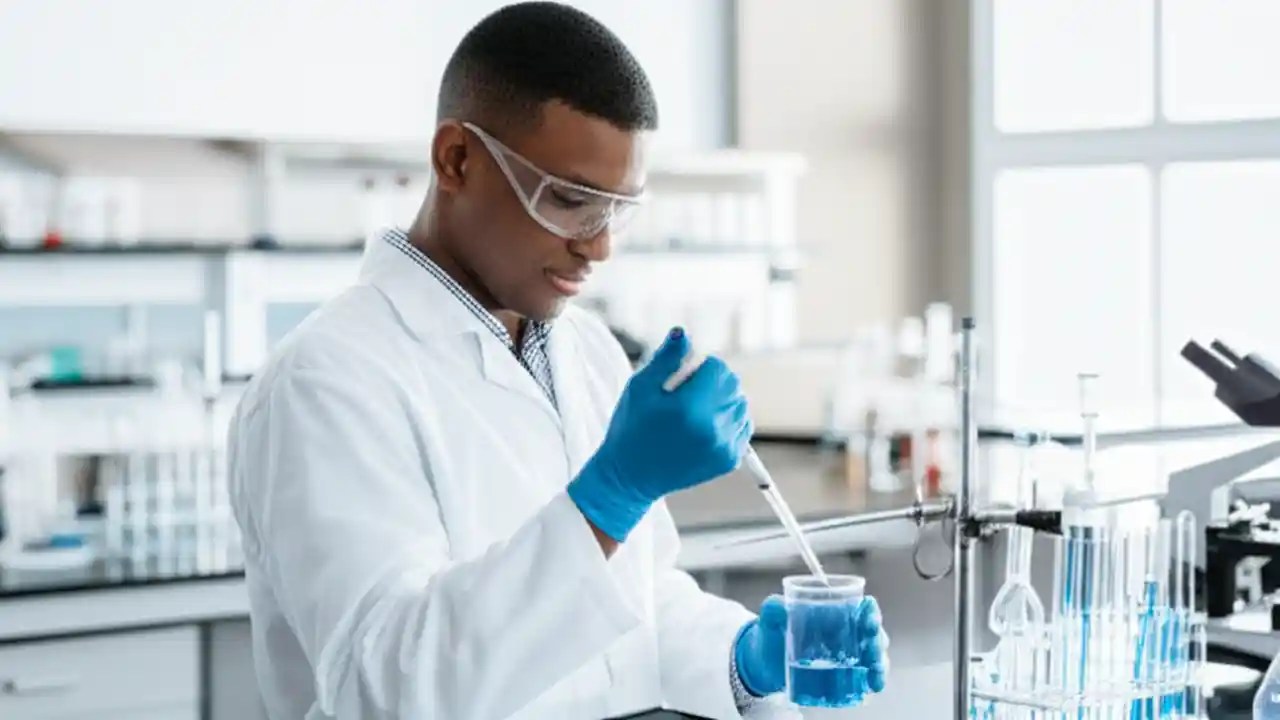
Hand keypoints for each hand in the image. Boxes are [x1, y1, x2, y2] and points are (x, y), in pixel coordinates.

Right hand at [568, 327, 751, 540]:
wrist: (631, 476)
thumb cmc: (631, 428)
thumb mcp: (640, 388)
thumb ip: (665, 359)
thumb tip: (683, 332)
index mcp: (690, 408)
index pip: (718, 368)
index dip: (699, 368)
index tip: (680, 381)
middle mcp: (712, 428)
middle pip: (733, 384)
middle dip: (713, 382)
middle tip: (687, 396)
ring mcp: (723, 446)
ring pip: (740, 403)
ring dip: (722, 401)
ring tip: (694, 413)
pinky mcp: (729, 459)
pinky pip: (743, 425)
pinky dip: (729, 421)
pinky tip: (704, 427)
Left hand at [734, 594, 889, 697]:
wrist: (763, 663)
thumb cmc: (772, 634)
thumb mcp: (770, 618)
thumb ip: (773, 608)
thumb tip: (779, 604)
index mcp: (834, 612)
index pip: (860, 607)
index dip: (870, 611)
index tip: (869, 618)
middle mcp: (846, 632)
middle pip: (872, 633)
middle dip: (877, 640)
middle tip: (871, 649)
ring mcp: (847, 655)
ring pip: (874, 656)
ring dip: (879, 663)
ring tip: (874, 672)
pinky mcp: (844, 675)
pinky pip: (865, 677)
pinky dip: (872, 680)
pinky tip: (872, 685)